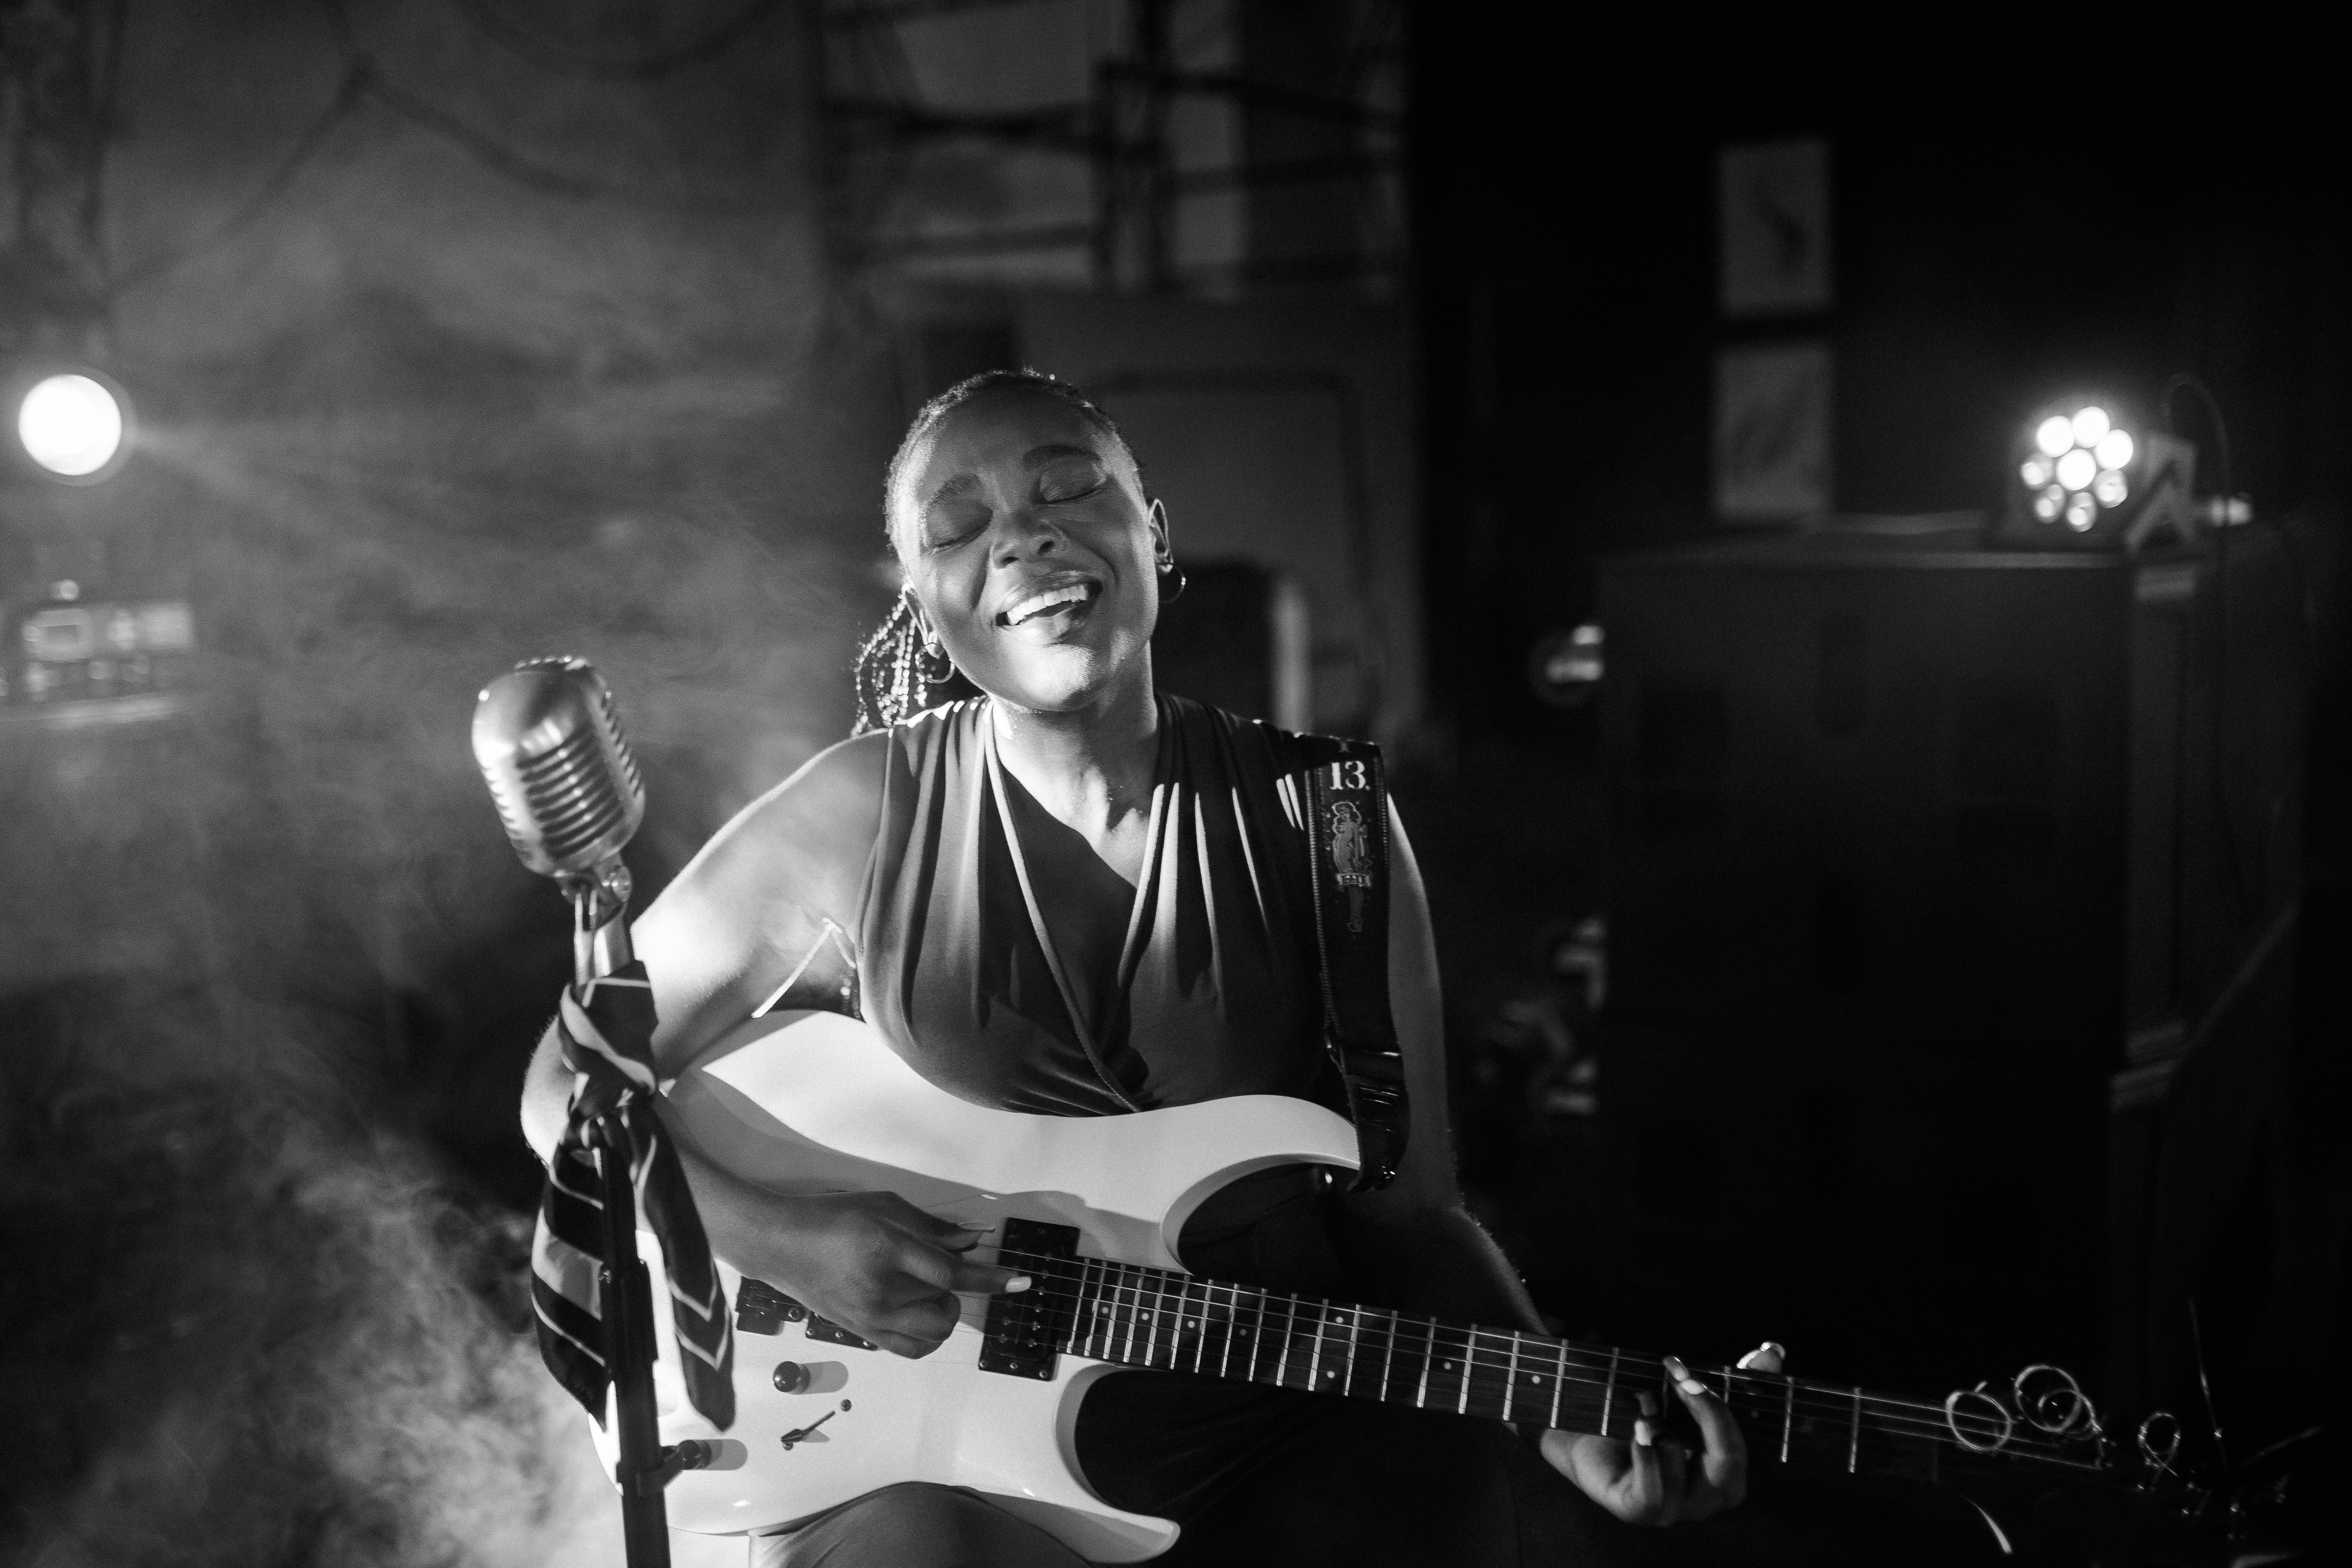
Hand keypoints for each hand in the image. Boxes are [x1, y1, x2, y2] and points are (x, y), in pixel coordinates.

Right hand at [753, 1191, 1029, 1358]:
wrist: (782, 1246)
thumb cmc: (834, 1218)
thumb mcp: (884, 1207)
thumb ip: (932, 1227)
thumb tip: (973, 1240)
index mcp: (887, 1252)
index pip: (951, 1273)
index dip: (990, 1278)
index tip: (1021, 1281)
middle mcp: (880, 1292)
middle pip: (945, 1307)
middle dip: (954, 1291)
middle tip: (936, 1270)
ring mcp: (871, 1319)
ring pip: (933, 1334)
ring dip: (943, 1315)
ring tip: (926, 1291)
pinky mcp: (863, 1334)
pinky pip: (911, 1349)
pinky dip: (926, 1334)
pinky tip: (917, 1311)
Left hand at [1539, 1344, 1781, 1525]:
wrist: (1586, 1438)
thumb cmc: (1646, 1419)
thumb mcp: (1687, 1397)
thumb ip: (1732, 1379)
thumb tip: (1773, 1350)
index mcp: (1727, 1475)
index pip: (1740, 1444)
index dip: (1718, 1404)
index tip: (1685, 1369)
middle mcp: (1706, 1500)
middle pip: (1727, 1459)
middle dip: (1703, 1410)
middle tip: (1675, 1375)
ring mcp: (1674, 1510)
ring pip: (1682, 1462)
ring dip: (1658, 1422)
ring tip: (1641, 1401)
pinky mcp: (1639, 1511)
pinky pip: (1653, 1490)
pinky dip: (1645, 1453)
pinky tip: (1636, 1427)